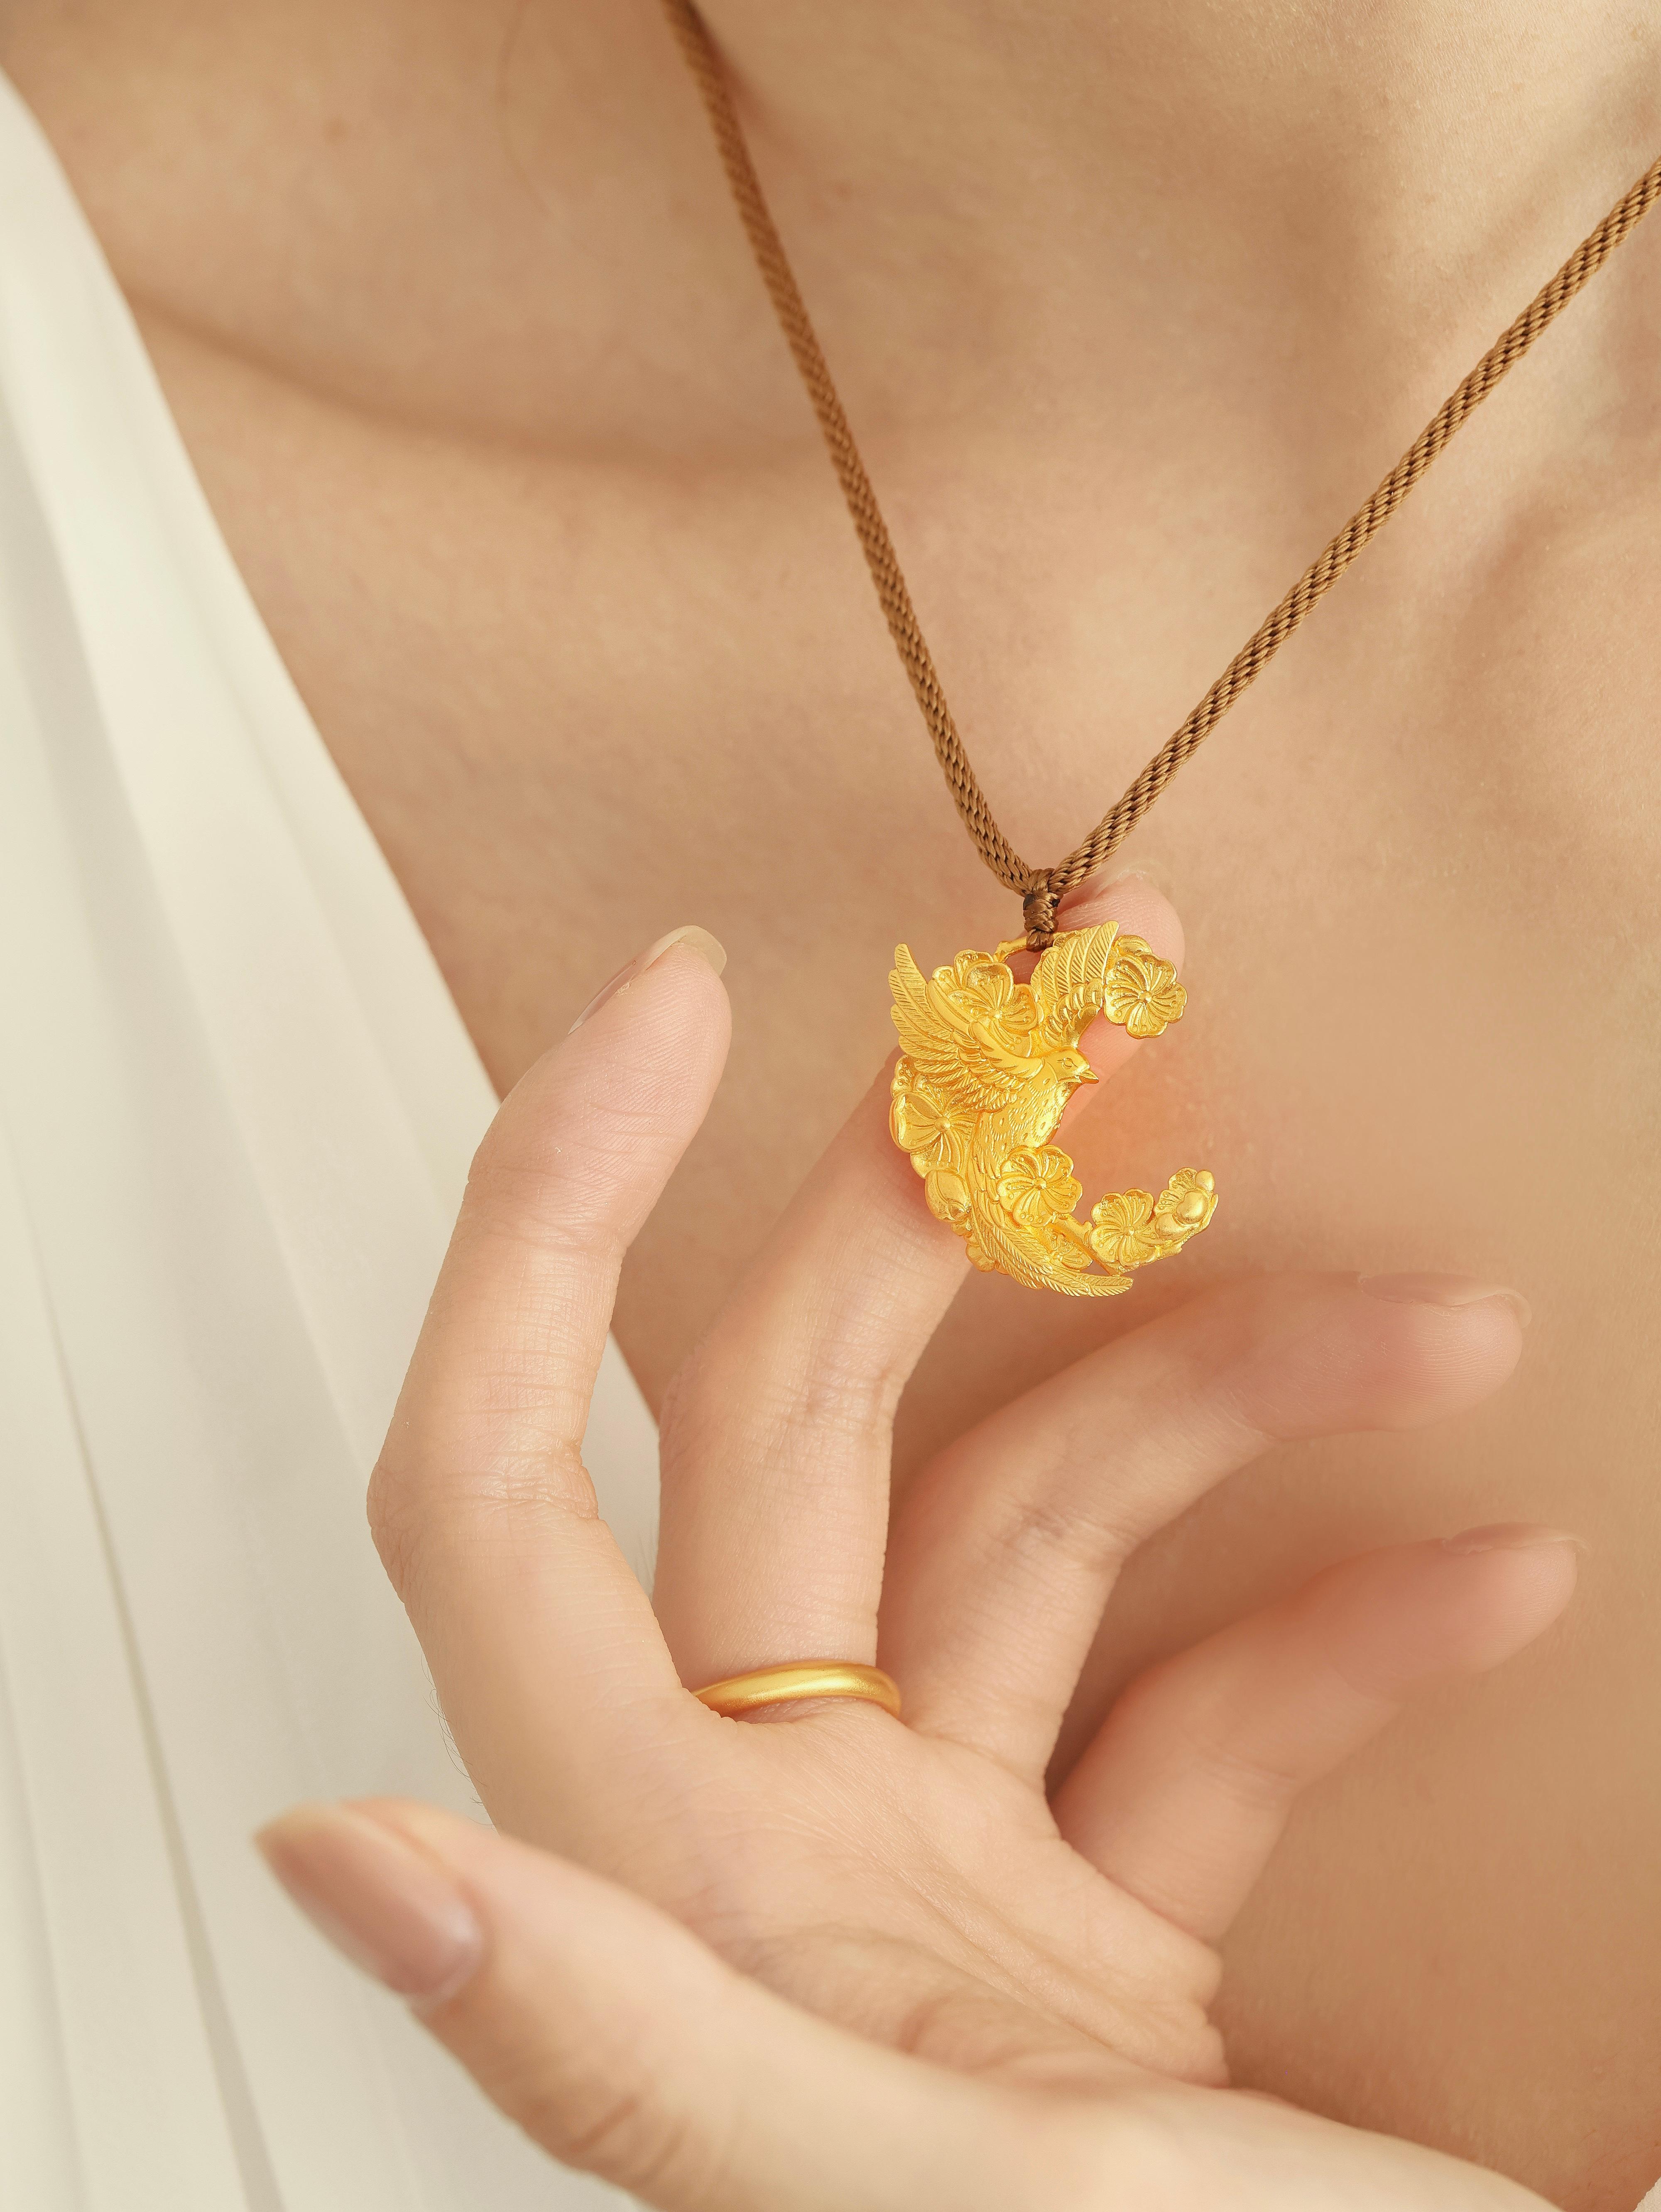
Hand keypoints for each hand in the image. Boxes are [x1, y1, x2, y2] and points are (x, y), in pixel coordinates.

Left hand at [260, 885, 1572, 2208]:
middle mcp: (776, 1854)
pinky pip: (1203, 1689)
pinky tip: (1490, 1581)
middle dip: (937, 1215)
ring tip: (1427, 1332)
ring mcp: (942, 1863)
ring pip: (1036, 1523)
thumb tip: (337, 1851)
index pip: (502, 1501)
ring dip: (1232, 1402)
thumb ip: (622, 2047)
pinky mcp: (1098, 1900)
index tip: (668, 1012)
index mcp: (682, 1900)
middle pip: (802, 1431)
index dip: (542, 1232)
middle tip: (1088, 1038)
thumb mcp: (923, 2198)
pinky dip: (1351, 1624)